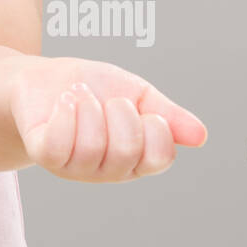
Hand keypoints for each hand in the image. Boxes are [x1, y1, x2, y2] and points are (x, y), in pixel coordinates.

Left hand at [9, 57, 206, 181]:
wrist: (45, 77)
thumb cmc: (93, 86)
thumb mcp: (137, 94)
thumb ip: (167, 114)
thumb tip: (201, 135)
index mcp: (135, 157)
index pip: (161, 157)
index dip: (155, 126)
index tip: (139, 105)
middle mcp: (107, 169)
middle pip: (127, 151)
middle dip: (119, 112)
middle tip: (105, 98)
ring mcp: (74, 167)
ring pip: (93, 146)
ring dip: (89, 106)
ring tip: (80, 94)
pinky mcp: (45, 154)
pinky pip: (60, 144)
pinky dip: (66, 113)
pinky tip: (65, 100)